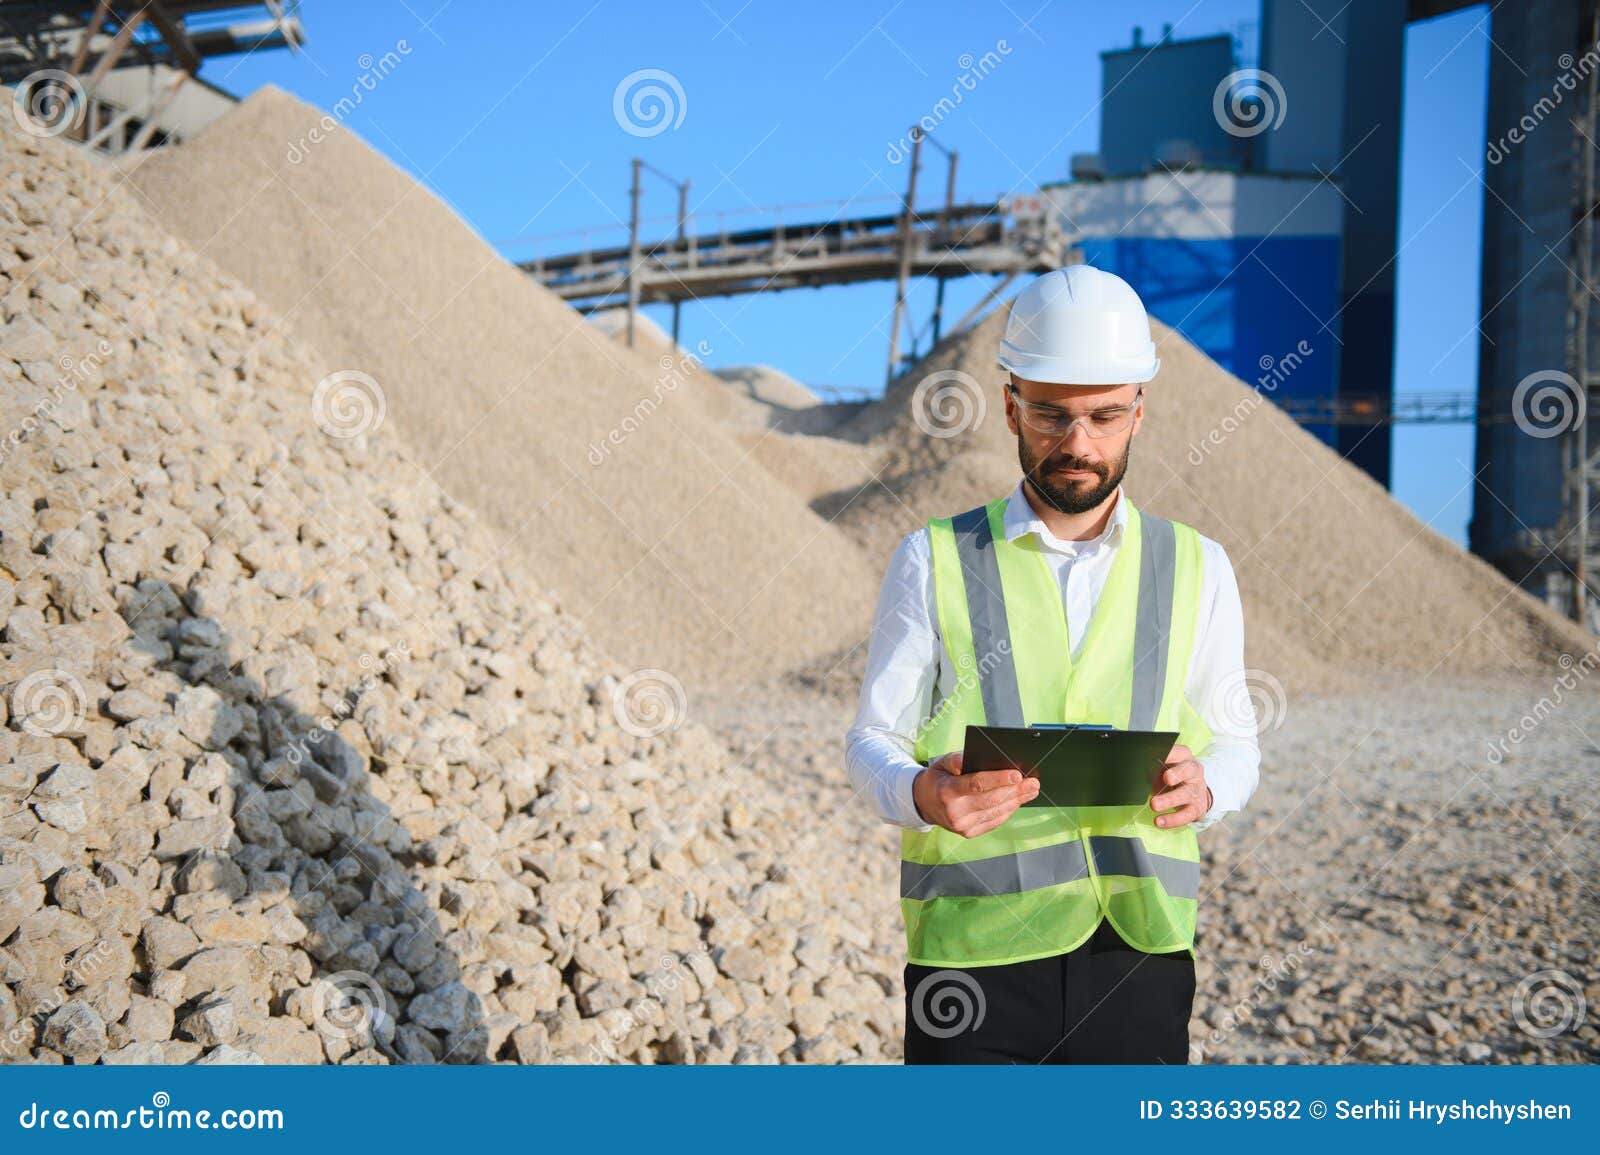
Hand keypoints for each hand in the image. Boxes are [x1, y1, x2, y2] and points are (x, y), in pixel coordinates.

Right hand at [912, 750, 1039, 837]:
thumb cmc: (937, 779)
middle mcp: (954, 812)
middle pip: (991, 800)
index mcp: (947, 791)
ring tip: (1031, 790)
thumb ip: (956, 759)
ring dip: (1016, 800)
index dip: (998, 780)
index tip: (1017, 775)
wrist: (923, 804)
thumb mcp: (941, 763)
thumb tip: (973, 757)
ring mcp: (962, 825)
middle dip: (1015, 790)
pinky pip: (994, 821)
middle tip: (1032, 782)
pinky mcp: (969, 833)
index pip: (976, 784)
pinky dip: (1008, 810)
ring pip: (996, 811)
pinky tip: (1017, 801)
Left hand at [1149, 744, 1211, 827]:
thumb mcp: (1163, 767)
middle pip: (1188, 770)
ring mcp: (1197, 789)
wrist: (1194, 792)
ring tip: (1154, 805)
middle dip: (1177, 774)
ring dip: (1170, 800)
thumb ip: (1151, 766)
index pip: (1178, 752)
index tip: (1158, 755)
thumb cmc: (1173, 775)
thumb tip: (1132, 769)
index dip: (1170, 754)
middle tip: (1166, 779)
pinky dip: (1172, 819)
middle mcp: (1194, 771)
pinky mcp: (1197, 807)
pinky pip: (1186, 814)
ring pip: (1186, 794)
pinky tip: (1160, 821)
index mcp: (1183, 757)